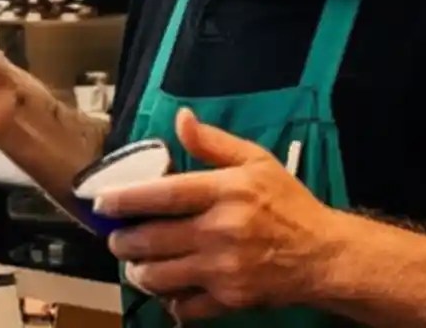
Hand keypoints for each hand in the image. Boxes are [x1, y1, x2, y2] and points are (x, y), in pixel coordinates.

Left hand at [102, 107, 342, 321]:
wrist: (323, 254)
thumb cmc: (289, 205)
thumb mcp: (258, 162)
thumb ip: (214, 143)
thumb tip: (180, 118)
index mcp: (226, 192)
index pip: (161, 195)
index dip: (124, 200)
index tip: (103, 203)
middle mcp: (220, 230)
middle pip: (148, 240)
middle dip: (122, 240)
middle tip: (121, 237)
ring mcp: (223, 268)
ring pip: (155, 276)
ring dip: (138, 271)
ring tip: (140, 263)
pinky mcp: (228, 299)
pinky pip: (180, 306)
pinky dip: (169, 301)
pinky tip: (172, 288)